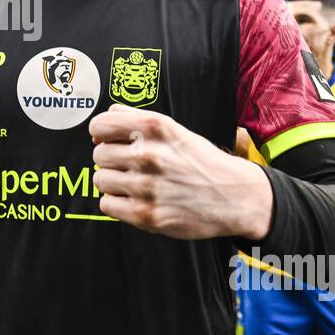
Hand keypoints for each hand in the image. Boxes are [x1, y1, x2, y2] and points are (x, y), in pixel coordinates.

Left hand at [90, 105, 270, 239]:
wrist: (235, 195)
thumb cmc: (201, 161)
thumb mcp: (174, 129)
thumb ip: (136, 119)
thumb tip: (103, 120)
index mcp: (154, 128)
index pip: (99, 125)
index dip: (101, 133)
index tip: (106, 139)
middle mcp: (149, 155)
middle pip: (99, 155)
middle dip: (111, 160)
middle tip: (130, 166)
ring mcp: (147, 187)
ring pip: (100, 180)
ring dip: (113, 182)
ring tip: (133, 183)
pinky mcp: (147, 215)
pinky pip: (107, 205)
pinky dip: (117, 204)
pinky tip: (135, 199)